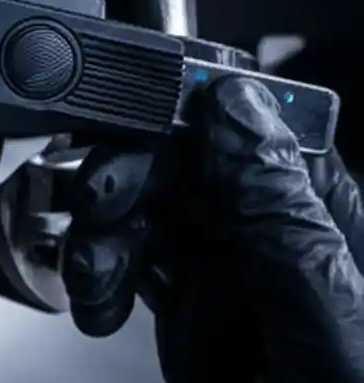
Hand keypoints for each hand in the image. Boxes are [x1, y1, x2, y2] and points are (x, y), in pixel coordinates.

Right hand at [62, 76, 363, 381]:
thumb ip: (277, 209)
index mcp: (318, 213)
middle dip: (122, 179)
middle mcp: (270, 231)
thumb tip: (234, 103)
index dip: (174, 112)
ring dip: (100, 234)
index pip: (239, 120)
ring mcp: (226, 271)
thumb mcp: (322, 312)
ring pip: (141, 205)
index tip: (126, 130)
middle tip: (99, 215)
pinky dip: (98, 273)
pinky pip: (130, 259)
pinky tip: (99, 302)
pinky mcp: (189, 309)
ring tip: (94, 283)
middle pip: (173, 157)